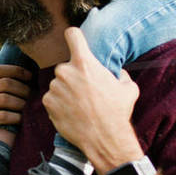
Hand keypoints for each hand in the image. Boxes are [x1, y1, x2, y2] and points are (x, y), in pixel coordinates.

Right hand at [0, 64, 30, 153]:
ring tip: (28, 109)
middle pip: (4, 83)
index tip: (31, 76)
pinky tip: (20, 120)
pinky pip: (2, 115)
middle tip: (33, 96)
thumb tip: (23, 83)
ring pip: (5, 98)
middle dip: (23, 88)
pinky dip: (15, 117)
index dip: (17, 71)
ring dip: (21, 103)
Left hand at [42, 27, 142, 171]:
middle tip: (84, 91)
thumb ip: (120, 74)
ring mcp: (54, 87)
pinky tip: (71, 113)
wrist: (104, 139)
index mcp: (84, 63)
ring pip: (58, 84)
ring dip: (65, 91)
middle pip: (66, 66)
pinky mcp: (47, 102)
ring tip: (80, 106)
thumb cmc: (117, 113)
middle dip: (73, 75)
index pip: (72, 34)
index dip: (74, 36)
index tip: (74, 40)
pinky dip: (59, 104)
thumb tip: (118, 72)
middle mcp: (65, 71)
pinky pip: (52, 98)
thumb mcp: (128, 88)